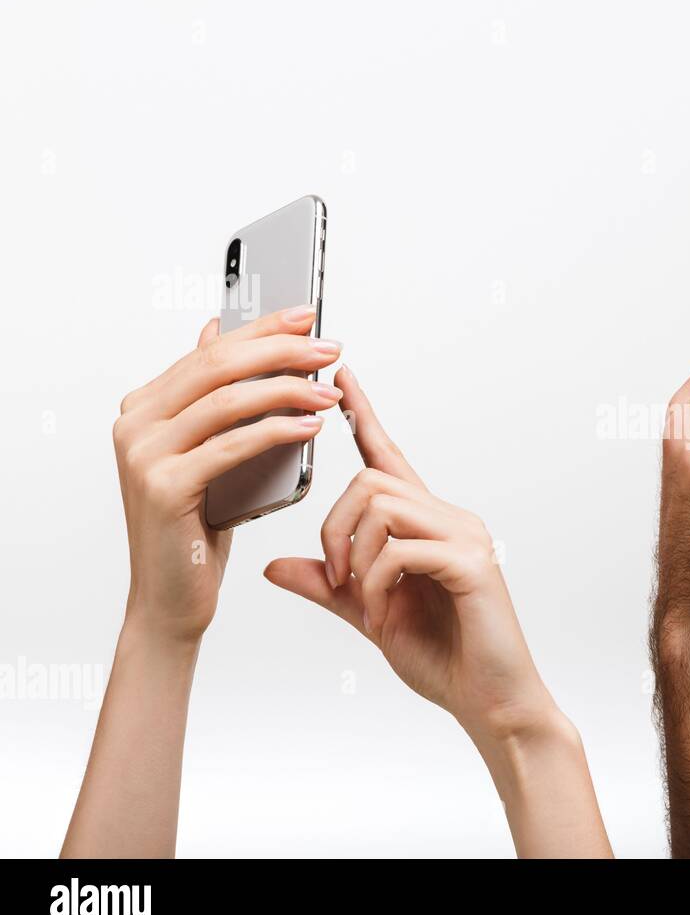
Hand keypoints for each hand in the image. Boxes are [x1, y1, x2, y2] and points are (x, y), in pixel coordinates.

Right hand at [112, 305, 340, 638]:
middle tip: (329, 348)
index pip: (210, 350)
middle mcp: (134, 423)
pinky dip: (277, 431)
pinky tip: (311, 426)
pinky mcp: (162, 487)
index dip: (262, 328)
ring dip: (288, 389)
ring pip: (228, 401)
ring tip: (329, 390)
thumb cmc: (198, 527)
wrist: (173, 599)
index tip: (308, 315)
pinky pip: (233, 446)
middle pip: (218, 366)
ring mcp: (142, 454)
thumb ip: (210, 397)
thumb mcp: (207, 452)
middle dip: (281, 351)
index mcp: (143, 407)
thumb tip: (216, 330)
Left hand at [264, 367, 557, 742]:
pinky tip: (386, 616)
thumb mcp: (368, 616)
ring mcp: (465, 537)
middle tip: (336, 579)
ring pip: (383, 507)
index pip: (388, 458)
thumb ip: (328, 586)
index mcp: (427, 524)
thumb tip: (273, 567)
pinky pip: (403, 549)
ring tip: (367, 602)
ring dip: (356, 557)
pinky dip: (378, 586)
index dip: (363, 415)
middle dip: (335, 528)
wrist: (491, 702)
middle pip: (371, 482)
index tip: (341, 378)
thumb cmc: (444, 657)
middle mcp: (450, 518)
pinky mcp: (471, 564)